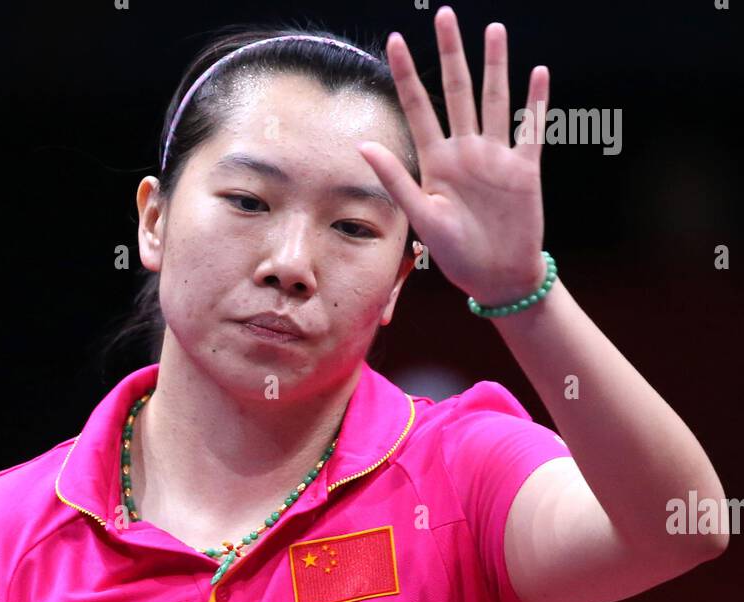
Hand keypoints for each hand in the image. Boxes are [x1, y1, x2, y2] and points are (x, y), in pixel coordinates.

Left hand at [357, 8, 547, 305]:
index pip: (418, 107)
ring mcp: (496, 157)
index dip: (406, 74)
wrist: (497, 278)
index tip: (393, 40)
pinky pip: (531, 129)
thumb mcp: (422, 219)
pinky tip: (537, 73)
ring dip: (495, 65)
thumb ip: (396, 180)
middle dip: (451, 53)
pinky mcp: (524, 169)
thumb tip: (362, 145)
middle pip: (457, 90)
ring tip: (493, 30)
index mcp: (437, 162)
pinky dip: (535, 102)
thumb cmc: (457, 255)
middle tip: (445, 14)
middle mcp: (466, 152)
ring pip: (494, 100)